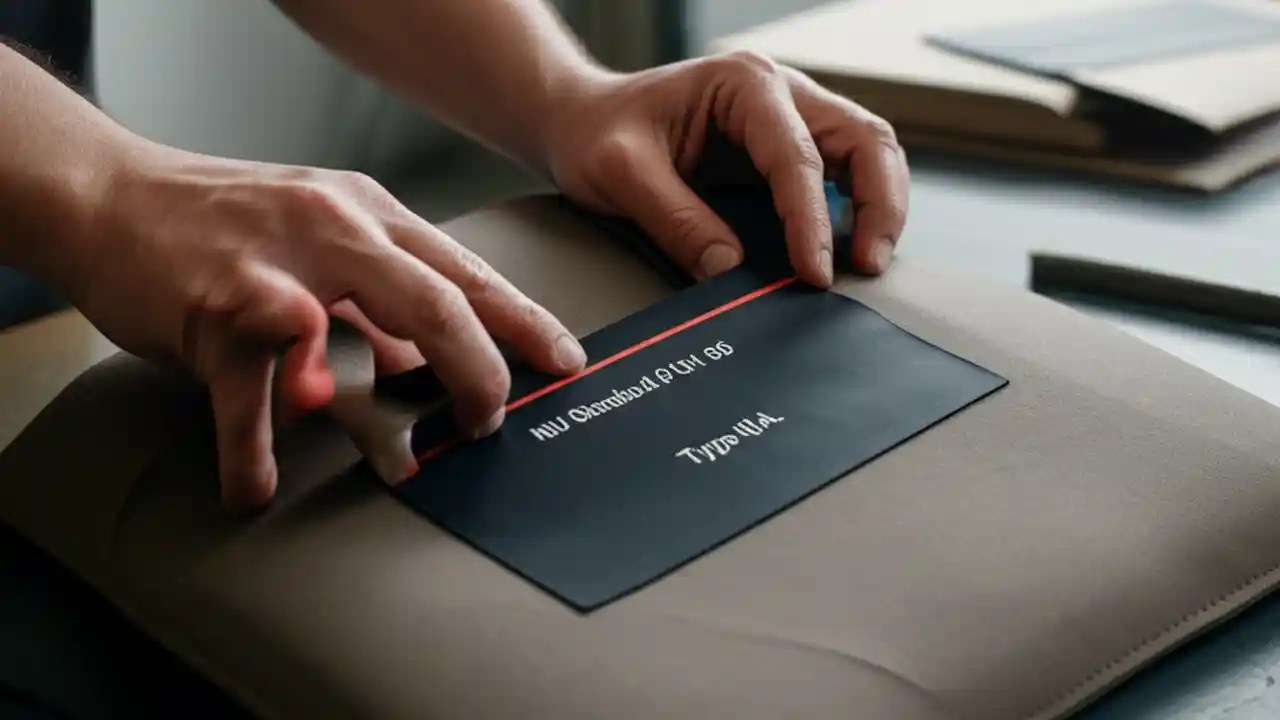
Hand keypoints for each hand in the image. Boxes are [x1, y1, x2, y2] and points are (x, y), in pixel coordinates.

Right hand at [68, 144, 585, 511]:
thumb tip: (423, 364)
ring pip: (358, 337)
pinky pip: (247, 396)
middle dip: (481, 369)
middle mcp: (334, 228)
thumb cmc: (222, 221)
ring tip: (404, 462)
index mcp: (368, 213)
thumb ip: (377, 296)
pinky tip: (257, 488)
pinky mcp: (214, 309)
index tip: (563, 360)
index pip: (466, 270)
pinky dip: (254, 453)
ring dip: (391, 412)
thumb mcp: (319, 236)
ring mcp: (276, 266)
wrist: (108, 196)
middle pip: (438, 301)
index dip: (524, 320)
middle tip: (492, 420)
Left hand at [541, 51, 909, 285]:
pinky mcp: (786, 145)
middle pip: (863, 138)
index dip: (812, 220)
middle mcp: (779, 90)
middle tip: (869, 265)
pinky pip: (842, 170)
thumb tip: (729, 270)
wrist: (582, 119)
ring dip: (879, 205)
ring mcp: (789, 115)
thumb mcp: (620, 175)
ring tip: (868, 263)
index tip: (814, 273)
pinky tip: (847, 248)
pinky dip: (857, 207)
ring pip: (867, 150)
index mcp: (743, 83)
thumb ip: (675, 219)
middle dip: (879, 204)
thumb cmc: (596, 133)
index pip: (797, 156)